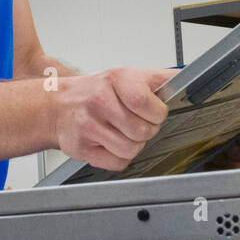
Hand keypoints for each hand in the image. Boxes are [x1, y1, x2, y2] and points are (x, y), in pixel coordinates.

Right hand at [53, 67, 175, 171]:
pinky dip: (119, 157)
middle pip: (142, 130)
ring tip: (124, 133)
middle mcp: (100, 101)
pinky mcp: (82, 148)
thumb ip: (157, 78)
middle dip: (146, 130)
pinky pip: (117, 163)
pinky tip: (111, 144)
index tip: (153, 112)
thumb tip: (184, 77)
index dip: (157, 113)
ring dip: (134, 145)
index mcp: (115, 79)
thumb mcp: (125, 76)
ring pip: (132, 149)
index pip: (147, 103)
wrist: (56, 106)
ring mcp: (89, 125)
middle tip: (137, 123)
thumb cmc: (94, 92)